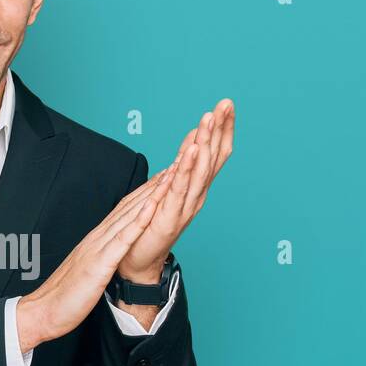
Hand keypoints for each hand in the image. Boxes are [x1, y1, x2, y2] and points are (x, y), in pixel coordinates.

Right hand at [16, 164, 176, 353]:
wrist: (43, 311)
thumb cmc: (64, 296)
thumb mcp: (88, 271)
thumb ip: (99, 257)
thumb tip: (111, 253)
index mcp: (95, 241)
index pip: (123, 212)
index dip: (145, 193)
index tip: (163, 178)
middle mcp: (97, 239)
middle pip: (129, 207)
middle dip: (153, 187)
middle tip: (175, 165)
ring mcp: (97, 249)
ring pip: (128, 217)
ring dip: (150, 196)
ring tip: (170, 177)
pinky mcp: (98, 264)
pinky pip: (121, 241)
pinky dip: (137, 223)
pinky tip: (151, 209)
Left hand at [118, 98, 235, 283]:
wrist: (139, 262)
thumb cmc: (153, 225)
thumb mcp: (170, 188)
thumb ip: (182, 165)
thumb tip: (194, 139)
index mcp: (197, 188)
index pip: (215, 153)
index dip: (222, 129)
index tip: (226, 105)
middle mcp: (197, 195)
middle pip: (213, 157)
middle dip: (219, 129)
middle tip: (225, 104)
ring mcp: (185, 206)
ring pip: (200, 169)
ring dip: (205, 142)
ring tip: (208, 118)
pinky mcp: (170, 216)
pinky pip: (180, 188)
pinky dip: (188, 167)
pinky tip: (193, 149)